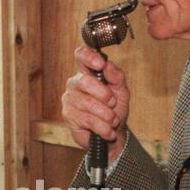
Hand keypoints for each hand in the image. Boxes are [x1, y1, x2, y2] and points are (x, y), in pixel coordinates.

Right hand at [61, 44, 129, 162]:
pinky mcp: (68, 116)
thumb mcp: (121, 91)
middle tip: (113, 104)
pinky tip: (107, 131)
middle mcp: (75, 83)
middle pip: (85, 81)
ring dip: (106, 115)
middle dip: (104, 95)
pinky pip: (87, 119)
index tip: (100, 64)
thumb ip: (116, 77)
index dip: (89, 57)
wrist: (112, 134)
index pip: (81, 55)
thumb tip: (108, 64)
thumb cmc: (115, 109)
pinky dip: (102, 127)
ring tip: (112, 121)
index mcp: (88, 72)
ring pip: (88, 103)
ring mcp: (69, 99)